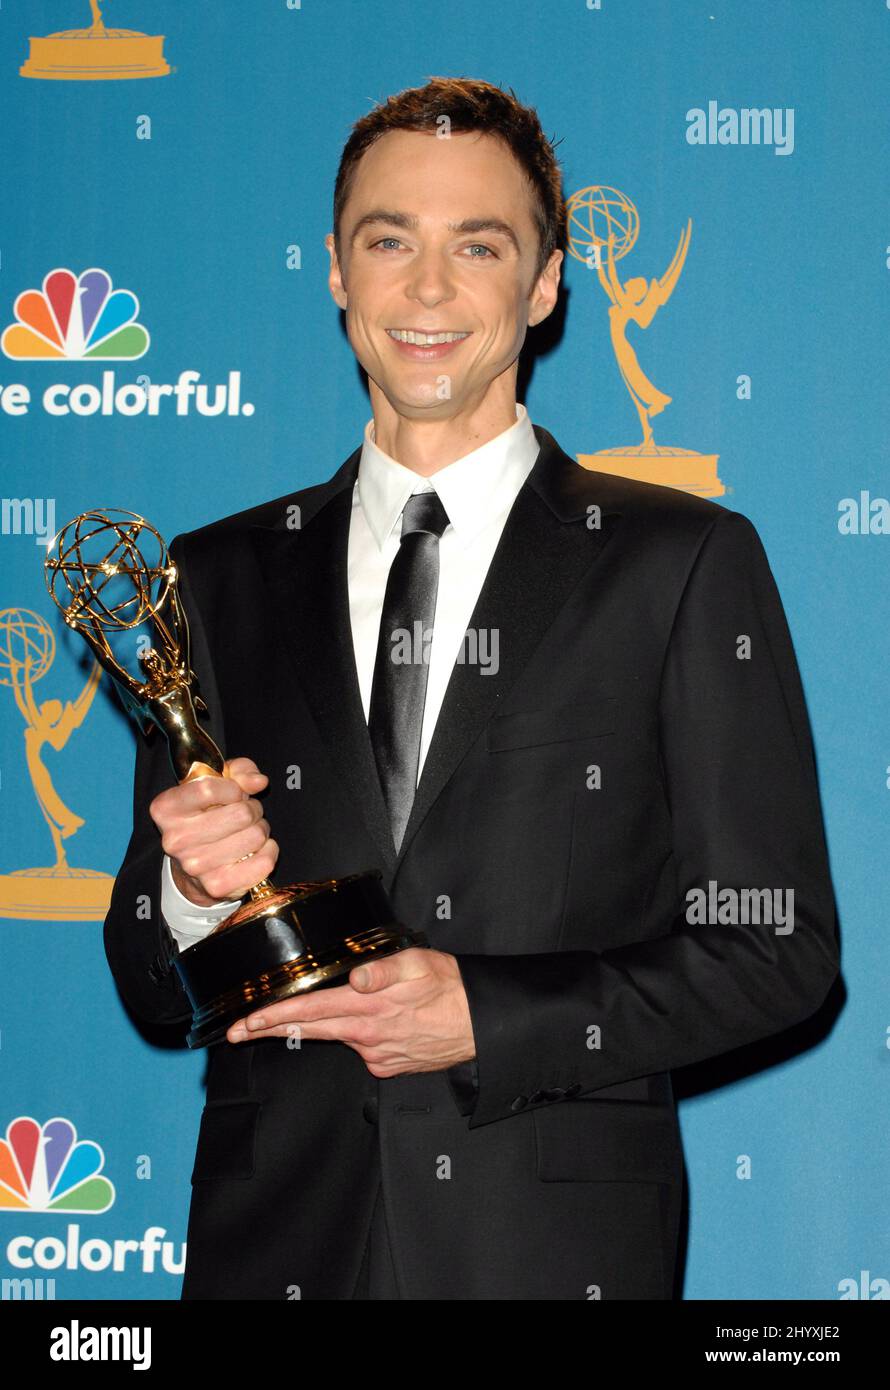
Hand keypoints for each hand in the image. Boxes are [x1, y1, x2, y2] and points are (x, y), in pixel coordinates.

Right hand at [149, 756, 278, 906]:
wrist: (193, 867)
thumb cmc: (207, 815)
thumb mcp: (217, 783)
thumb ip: (240, 771)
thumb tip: (258, 781)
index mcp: (166, 809)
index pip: (209, 788)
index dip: (233, 788)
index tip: (235, 794)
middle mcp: (175, 840)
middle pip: (240, 813)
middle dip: (252, 809)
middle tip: (245, 815)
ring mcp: (195, 866)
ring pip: (255, 836)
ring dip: (260, 830)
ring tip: (247, 832)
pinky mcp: (217, 886)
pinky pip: (264, 861)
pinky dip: (268, 851)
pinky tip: (256, 850)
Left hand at [226, 947, 475, 1077]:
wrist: (480, 1024)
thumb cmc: (450, 988)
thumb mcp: (420, 964)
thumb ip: (384, 969)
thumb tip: (357, 977)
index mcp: (369, 1007)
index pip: (310, 1011)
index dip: (275, 1016)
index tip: (246, 1021)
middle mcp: (367, 1036)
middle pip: (309, 1031)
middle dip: (270, 1030)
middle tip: (237, 1032)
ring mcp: (376, 1055)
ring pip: (335, 1037)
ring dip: (312, 1029)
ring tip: (285, 1020)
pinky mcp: (387, 1066)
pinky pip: (361, 1048)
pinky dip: (354, 1035)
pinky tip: (364, 1023)